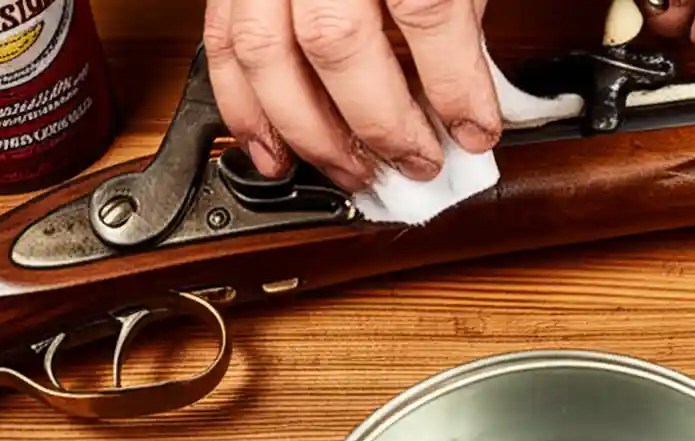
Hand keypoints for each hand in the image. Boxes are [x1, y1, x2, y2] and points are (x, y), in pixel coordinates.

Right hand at [203, 0, 499, 191]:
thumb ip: (458, 15)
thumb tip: (463, 101)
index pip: (425, 8)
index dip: (454, 86)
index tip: (475, 131)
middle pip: (335, 39)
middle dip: (378, 123)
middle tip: (417, 162)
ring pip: (264, 52)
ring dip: (309, 133)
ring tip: (354, 171)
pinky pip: (220, 44)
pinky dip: (244, 111)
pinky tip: (276, 154)